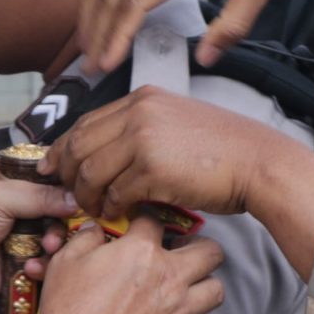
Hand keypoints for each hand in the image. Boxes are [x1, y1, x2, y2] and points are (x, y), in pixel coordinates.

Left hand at [0, 161, 81, 309]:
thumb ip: (38, 194)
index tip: (82, 189)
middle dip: (65, 215)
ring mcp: (24, 229)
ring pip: (59, 231)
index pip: (49, 168)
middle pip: (61, 202)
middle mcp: (20, 200)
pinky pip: (49, 258)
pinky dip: (45, 263)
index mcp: (10, 175)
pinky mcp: (26, 256)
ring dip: (56, 241)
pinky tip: (31, 266)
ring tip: (46, 248)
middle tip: (60, 225)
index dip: (67, 178)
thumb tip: (76, 200)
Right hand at [25, 213, 224, 313]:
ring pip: (216, 289)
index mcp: (141, 252)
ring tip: (187, 286)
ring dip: (203, 284)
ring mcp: (179, 311)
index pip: (155, 222)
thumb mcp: (66, 262)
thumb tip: (96, 228)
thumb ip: (86, 237)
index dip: (145, 222)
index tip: (141, 229)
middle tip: (182, 251)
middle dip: (199, 246)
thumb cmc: (69, 312)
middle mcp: (169, 278)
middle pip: (210, 252)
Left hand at [54, 92, 313, 286]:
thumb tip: (108, 155)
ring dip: (86, 196)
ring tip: (93, 210)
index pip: (86, 122)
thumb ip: (141, 131)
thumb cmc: (224, 151)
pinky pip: (115, 193)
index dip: (64, 148)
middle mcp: (139, 112)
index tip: (53, 168)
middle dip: (67, 175)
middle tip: (66, 196)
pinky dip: (110, 207)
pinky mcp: (152, 168)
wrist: (260, 164)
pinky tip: (116, 214)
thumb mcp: (177, 124)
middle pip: (80, 145)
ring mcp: (144, 139)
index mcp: (143, 99)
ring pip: (91, 171)